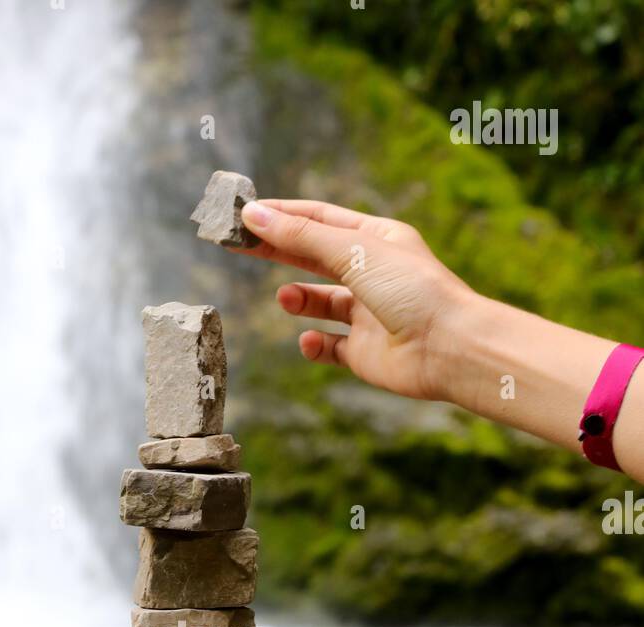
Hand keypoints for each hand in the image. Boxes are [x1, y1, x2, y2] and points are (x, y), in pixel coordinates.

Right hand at [239, 199, 474, 401]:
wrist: (448, 347)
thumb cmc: (411, 289)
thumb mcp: (353, 251)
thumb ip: (300, 236)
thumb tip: (253, 216)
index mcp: (376, 239)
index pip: (319, 219)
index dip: (281, 215)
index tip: (244, 214)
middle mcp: (372, 274)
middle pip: (313, 256)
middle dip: (277, 251)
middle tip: (237, 246)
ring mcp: (368, 314)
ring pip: (321, 302)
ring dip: (299, 300)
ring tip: (285, 299)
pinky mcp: (364, 352)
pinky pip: (329, 346)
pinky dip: (315, 344)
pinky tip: (310, 341)